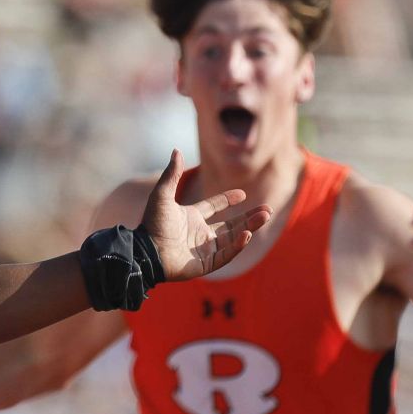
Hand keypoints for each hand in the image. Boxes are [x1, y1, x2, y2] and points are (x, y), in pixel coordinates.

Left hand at [138, 151, 271, 280]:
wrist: (144, 252)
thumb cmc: (151, 225)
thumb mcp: (162, 196)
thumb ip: (171, 174)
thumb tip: (176, 149)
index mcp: (190, 217)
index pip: (214, 207)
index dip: (227, 200)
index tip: (242, 194)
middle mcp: (199, 233)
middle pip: (230, 224)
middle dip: (249, 217)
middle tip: (268, 210)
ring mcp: (203, 249)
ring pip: (233, 238)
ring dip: (249, 227)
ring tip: (265, 216)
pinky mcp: (205, 264)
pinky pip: (226, 255)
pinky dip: (237, 245)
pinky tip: (246, 234)